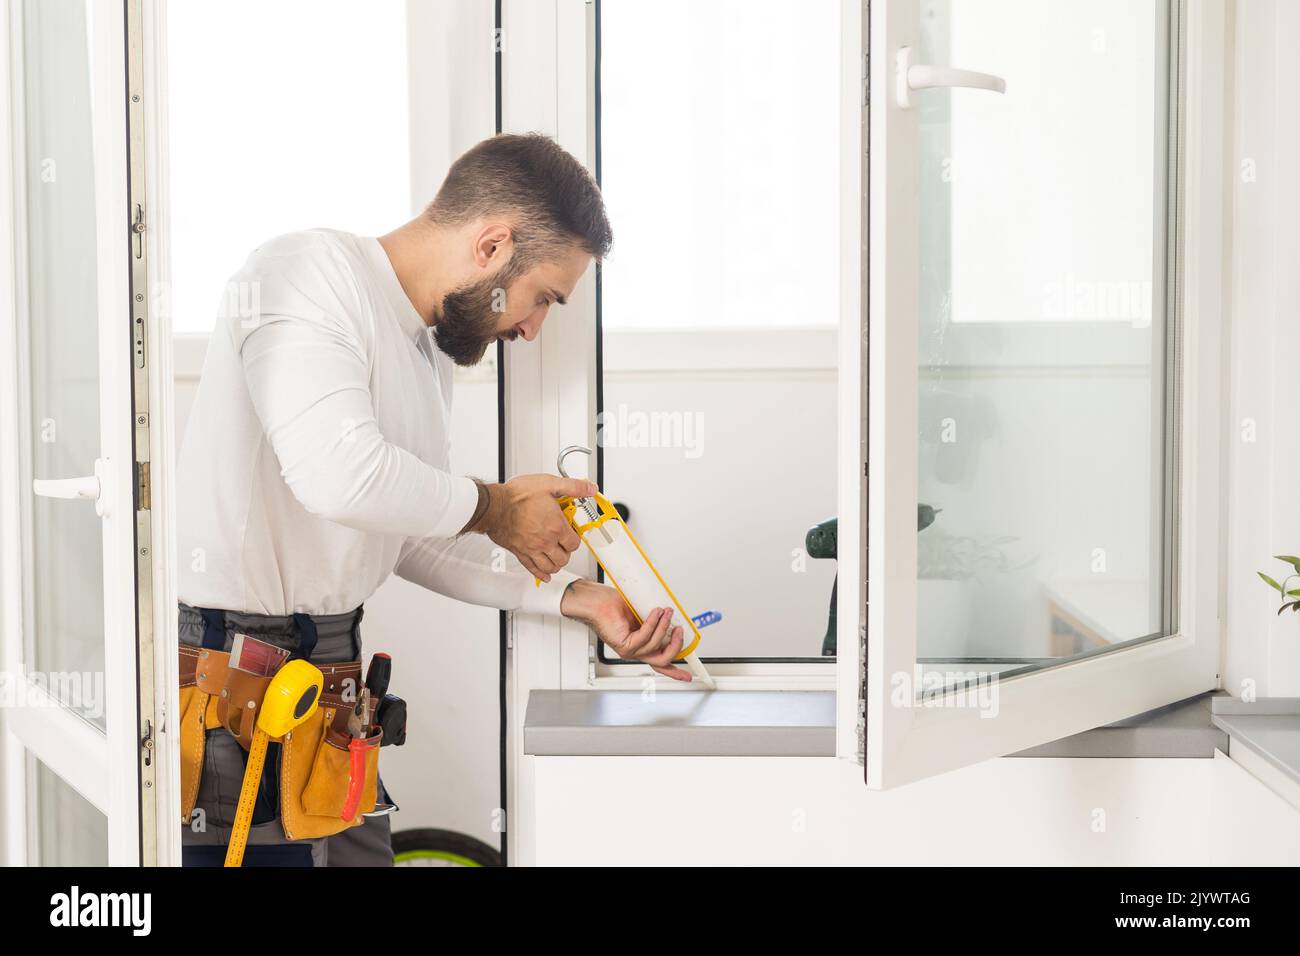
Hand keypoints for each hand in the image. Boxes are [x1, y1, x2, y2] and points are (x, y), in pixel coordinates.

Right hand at [473, 474, 594, 580]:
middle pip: (564, 558)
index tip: (571, 532)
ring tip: (557, 557)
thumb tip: (590, 488)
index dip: (575, 538)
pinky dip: (541, 574)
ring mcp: (532, 549)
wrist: (493, 505)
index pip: (574, 543)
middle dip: (567, 552)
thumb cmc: (517, 496)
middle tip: (564, 544)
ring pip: (550, 567)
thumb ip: (573, 487)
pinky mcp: (519, 553)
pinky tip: (545, 575)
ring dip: (557, 564)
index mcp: (556, 527)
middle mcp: (545, 542)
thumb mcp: (550, 484)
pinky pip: (533, 569)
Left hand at [560, 580, 690, 681]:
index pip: (660, 663)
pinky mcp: (624, 645)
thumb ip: (657, 620)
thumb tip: (673, 616)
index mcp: (641, 646)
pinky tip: (654, 613)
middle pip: (662, 660)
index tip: (688, 675)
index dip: (675, 671)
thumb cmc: (613, 606)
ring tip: (666, 612)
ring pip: (655, 647)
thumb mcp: (643, 613)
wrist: (596, 602)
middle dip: (676, 645)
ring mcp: (629, 651)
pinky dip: (652, 623)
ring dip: (664, 627)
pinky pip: (644, 637)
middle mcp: (636, 651)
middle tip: (680, 630)